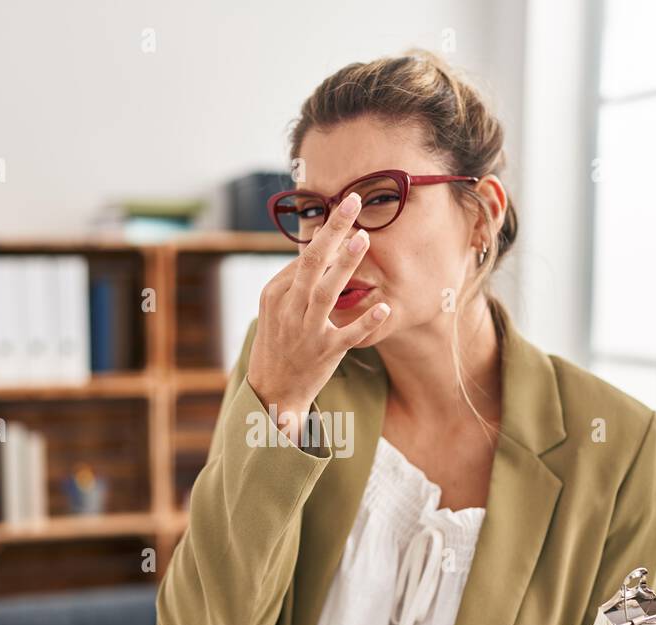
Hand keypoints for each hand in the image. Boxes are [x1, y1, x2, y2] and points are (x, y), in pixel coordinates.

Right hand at [246, 191, 391, 443]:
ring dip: (345, 265)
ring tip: (364, 238)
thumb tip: (317, 240)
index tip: (346, 210)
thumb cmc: (278, 342)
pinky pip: (347, 334)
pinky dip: (366, 322)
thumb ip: (296, 277)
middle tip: (353, 202)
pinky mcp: (324, 353)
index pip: (303, 257)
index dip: (326, 233)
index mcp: (275, 294)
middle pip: (311, 263)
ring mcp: (306, 331)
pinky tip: (384, 307)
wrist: (272, 390)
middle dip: (332, 231)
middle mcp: (288, 309)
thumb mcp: (277, 307)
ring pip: (326, 292)